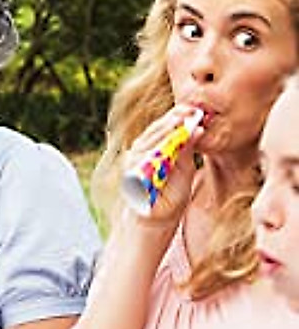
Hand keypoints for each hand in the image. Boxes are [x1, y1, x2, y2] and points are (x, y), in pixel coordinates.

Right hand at [122, 104, 204, 227]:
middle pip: (154, 131)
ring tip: (184, 120)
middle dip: (172, 120)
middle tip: (191, 110)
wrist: (157, 219)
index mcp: (149, 150)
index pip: (161, 128)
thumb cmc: (171, 194)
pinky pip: (145, 157)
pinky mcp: (131, 175)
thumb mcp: (183, 169)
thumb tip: (197, 129)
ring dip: (167, 129)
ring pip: (149, 140)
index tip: (193, 108)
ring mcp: (132, 164)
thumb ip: (186, 151)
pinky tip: (175, 140)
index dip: (176, 117)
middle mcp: (138, 154)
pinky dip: (160, 148)